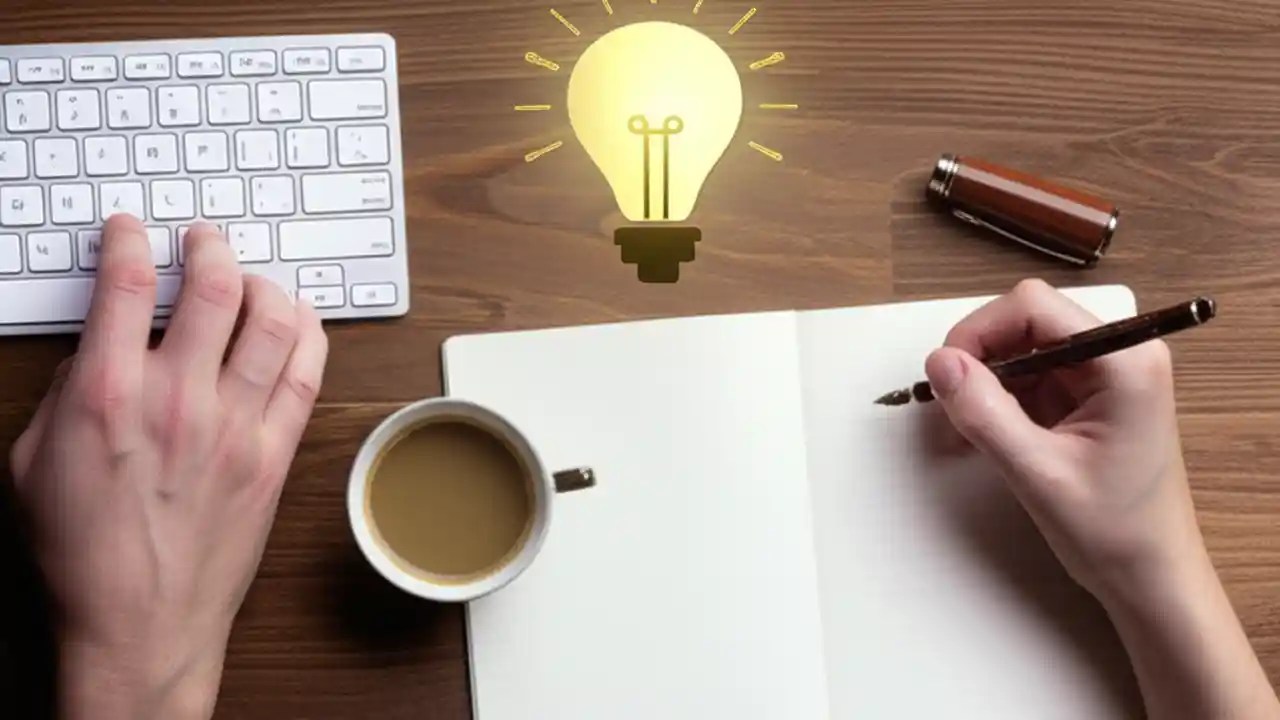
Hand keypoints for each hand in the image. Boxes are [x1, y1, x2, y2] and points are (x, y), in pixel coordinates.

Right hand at [8, 216, 327, 719]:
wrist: (140, 623)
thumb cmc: (83, 552)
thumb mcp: (36, 460)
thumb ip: (68, 391)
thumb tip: (98, 346)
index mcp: (108, 394)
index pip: (126, 284)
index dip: (129, 240)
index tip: (132, 230)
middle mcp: (179, 400)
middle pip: (214, 288)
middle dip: (209, 247)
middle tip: (203, 241)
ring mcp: (236, 426)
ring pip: (272, 322)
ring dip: (263, 284)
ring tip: (251, 279)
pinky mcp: (275, 454)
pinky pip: (307, 373)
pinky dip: (307, 333)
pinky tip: (297, 320)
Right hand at [923, 279, 1194, 599]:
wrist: (1152, 578)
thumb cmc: (1113, 532)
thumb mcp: (1037, 471)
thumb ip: (984, 412)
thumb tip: (939, 362)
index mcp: (1125, 361)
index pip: (1034, 307)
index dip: (980, 332)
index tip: (948, 374)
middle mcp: (1121, 354)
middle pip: (1027, 322)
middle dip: (981, 359)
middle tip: (953, 408)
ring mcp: (1107, 374)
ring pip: (1024, 349)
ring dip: (987, 382)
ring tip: (966, 430)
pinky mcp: (1092, 396)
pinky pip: (1033, 377)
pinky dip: (1002, 400)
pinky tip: (987, 434)